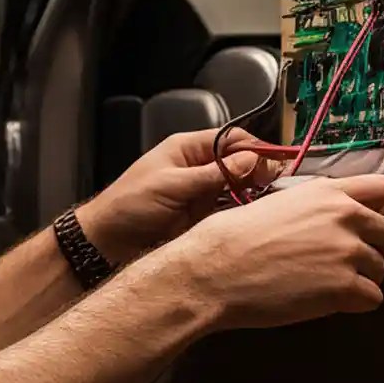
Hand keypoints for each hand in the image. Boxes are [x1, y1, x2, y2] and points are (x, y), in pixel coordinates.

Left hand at [76, 129, 277, 263]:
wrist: (106, 243)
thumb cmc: (130, 205)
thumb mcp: (172, 186)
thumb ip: (213, 174)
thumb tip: (251, 158)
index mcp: (188, 149)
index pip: (231, 140)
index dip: (254, 148)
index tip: (274, 162)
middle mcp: (199, 168)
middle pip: (239, 162)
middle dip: (260, 170)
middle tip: (277, 184)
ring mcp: (202, 193)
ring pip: (239, 187)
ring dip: (255, 192)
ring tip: (273, 200)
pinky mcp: (203, 217)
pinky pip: (230, 210)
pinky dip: (244, 212)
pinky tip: (256, 216)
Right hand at [145, 175, 383, 331]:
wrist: (215, 270)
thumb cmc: (234, 237)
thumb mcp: (281, 202)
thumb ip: (318, 207)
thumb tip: (336, 220)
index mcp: (329, 192)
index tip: (374, 226)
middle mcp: (346, 216)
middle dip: (379, 252)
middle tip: (355, 265)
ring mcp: (347, 251)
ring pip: (382, 269)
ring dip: (364, 280)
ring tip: (331, 284)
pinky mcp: (343, 287)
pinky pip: (374, 298)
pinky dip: (356, 303)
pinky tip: (329, 301)